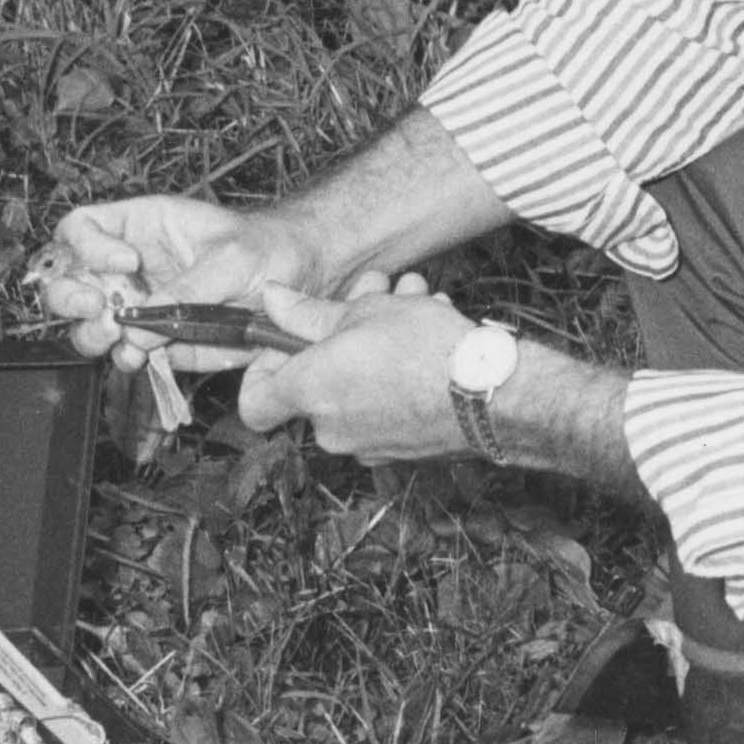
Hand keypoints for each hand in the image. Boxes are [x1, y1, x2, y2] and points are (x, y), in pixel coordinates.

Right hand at [28, 195, 323, 370]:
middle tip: (98, 309)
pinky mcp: (156, 341)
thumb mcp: (233, 258)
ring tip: (118, 337)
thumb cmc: (267, 249)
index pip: (80, 228)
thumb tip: (138, 329)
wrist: (301, 280)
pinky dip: (125, 358)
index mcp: (138, 226)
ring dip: (92, 334)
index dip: (88, 246)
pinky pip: (124, 352)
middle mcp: (126, 267)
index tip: (126, 264)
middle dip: (71, 297)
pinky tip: (140, 358)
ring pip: (86, 323)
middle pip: (66, 279)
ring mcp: (138, 306)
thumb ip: (187, 291)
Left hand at [236, 280, 474, 462]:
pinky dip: (397, 373)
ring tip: (414, 299)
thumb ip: (308, 312)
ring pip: (356, 385)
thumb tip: (271, 299)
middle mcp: (331, 429)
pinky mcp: (399, 450)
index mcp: (310, 393)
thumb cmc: (428, 351)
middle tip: (371, 293)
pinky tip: (430, 331)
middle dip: (342, 331)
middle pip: (315, 380)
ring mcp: (366, 445)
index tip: (285, 340)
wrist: (491, 394)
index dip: (262, 369)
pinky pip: (384, 405)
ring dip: (377, 341)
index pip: (253, 403)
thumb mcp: (364, 312)